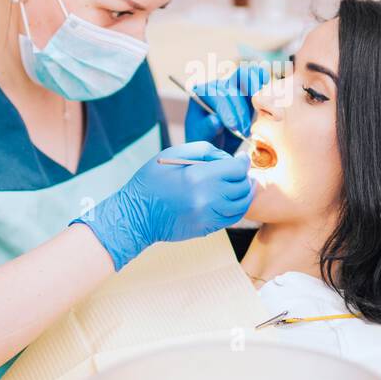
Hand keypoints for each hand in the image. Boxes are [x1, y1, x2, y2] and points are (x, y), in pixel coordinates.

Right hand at [74, 141, 253, 269]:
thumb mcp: (172, 154)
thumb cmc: (151, 181)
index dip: (243, 161)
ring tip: (242, 186)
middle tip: (241, 172)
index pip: (236, 168)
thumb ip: (204, 150)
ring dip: (244, 194)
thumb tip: (228, 157)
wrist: (136, 215)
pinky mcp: (206, 229)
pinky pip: (231, 218)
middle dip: (244, 177)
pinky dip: (236, 208)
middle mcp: (207, 198)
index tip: (242, 158)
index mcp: (198, 176)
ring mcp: (208, 216)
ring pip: (241, 205)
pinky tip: (232, 200)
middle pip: (241, 186)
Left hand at [184, 63, 269, 153]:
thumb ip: (207, 127)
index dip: (226, 110)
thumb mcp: (202, 136)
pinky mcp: (247, 89)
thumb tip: (216, 120)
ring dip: (253, 87)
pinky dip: (261, 77)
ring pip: (244, 75)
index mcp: (200, 93)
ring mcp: (232, 84)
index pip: (215, 96)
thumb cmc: (205, 138)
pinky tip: (265, 80)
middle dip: (240, 109)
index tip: (234, 127)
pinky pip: (254, 77)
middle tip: (244, 130)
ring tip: (260, 106)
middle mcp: (216, 85)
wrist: (216, 142)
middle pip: (230, 87)